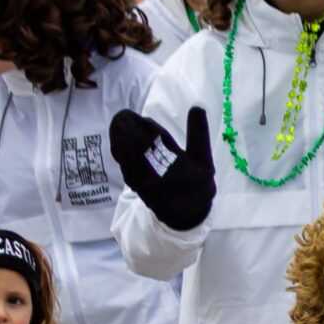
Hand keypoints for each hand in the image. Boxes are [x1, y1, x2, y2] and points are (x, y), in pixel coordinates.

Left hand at [108, 105, 215, 231]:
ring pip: (128, 157)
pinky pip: (125, 167)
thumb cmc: (198, 184)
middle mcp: (159, 173)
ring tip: (118, 123)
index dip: (148, 126)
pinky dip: (120, 152)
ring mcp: (145, 181)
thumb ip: (199, 134)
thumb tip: (196, 107)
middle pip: (138, 147)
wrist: (188, 215)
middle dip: (128, 129)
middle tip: (123, 115)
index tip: (141, 116)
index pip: (159, 140)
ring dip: (120, 139)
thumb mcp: (204, 160)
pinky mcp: (136, 186)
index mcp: (179, 164)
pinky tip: (118, 142)